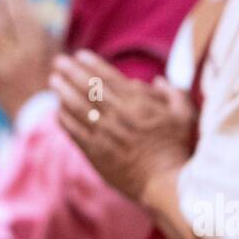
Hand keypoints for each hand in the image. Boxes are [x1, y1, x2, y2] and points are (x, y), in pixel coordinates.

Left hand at [0, 0, 55, 120]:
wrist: (43, 121)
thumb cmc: (57, 90)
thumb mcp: (61, 63)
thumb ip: (51, 41)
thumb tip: (42, 22)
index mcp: (40, 49)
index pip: (25, 16)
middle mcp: (20, 54)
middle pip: (7, 20)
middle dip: (2, 1)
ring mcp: (4, 64)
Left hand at [51, 50, 196, 202]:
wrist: (166, 184)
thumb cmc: (178, 149)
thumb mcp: (185, 115)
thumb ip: (173, 93)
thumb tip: (157, 80)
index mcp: (137, 103)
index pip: (107, 76)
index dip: (91, 63)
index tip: (79, 55)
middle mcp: (117, 116)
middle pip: (87, 88)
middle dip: (70, 71)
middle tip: (57, 62)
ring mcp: (104, 135)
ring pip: (76, 107)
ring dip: (62, 92)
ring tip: (53, 81)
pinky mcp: (96, 154)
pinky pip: (74, 132)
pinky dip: (64, 119)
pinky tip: (58, 111)